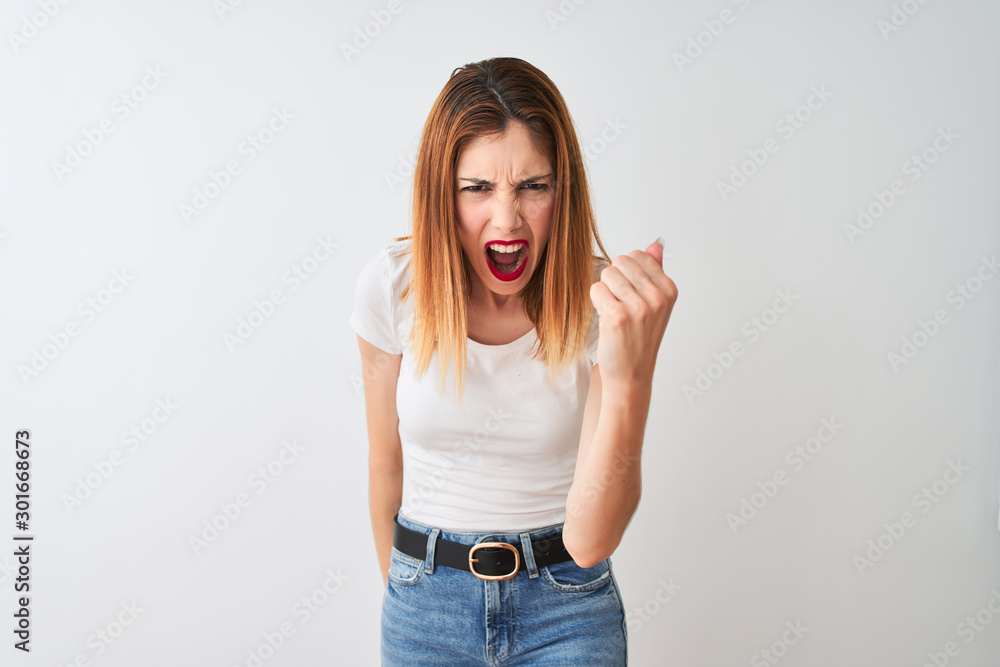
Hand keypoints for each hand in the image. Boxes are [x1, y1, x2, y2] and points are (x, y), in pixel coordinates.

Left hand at [590, 237, 677, 387]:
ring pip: (606, 274)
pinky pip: (596, 290)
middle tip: (621, 305)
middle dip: (614, 280)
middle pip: (620, 262)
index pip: (638, 256)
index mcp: (668, 290)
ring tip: (614, 313)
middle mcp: (657, 297)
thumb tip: (655, 244)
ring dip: (605, 292)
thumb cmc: (639, 338)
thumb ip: (654, 271)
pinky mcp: (618, 317)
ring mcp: (639, 307)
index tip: (632, 296)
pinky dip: (596, 303)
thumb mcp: (655, 303)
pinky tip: (607, 320)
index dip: (626, 274)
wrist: (630, 374)